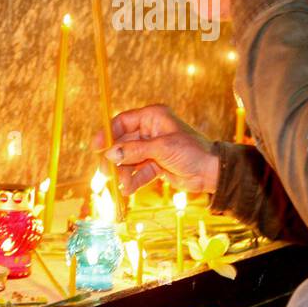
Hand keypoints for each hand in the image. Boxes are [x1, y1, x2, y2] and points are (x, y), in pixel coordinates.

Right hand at [93, 104, 219, 195]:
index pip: (123, 122)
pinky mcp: (156, 164)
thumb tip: (109, 153)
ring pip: (129, 159)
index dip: (108, 133)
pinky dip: (133, 180)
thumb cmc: (192, 152)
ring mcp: (152, 148)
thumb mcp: (162, 148)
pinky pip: (138, 171)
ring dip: (123, 173)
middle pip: (123, 143)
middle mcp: (151, 130)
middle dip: (114, 159)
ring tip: (121, 185)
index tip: (96, 147)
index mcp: (153, 117)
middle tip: (105, 173)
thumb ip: (134, 151)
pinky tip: (129, 189)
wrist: (211, 172)